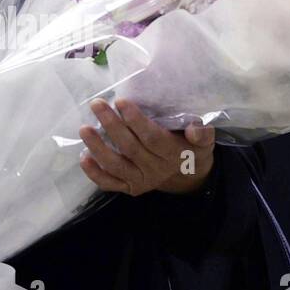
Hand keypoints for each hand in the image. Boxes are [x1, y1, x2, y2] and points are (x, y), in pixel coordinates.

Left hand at [79, 99, 215, 196]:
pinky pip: (110, 183)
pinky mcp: (130, 187)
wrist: (189, 177)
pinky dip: (95, 173)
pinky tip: (83, 157)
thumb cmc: (193, 150)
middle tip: (97, 104)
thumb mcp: (205, 141)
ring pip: (116, 166)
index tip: (121, 102)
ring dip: (98, 148)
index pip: (152, 137)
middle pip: (130, 148)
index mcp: (174, 154)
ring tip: (85, 129)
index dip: (136, 121)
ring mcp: (141, 180)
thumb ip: (203, 133)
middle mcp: (156, 170)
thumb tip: (194, 128)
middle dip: (112, 125)